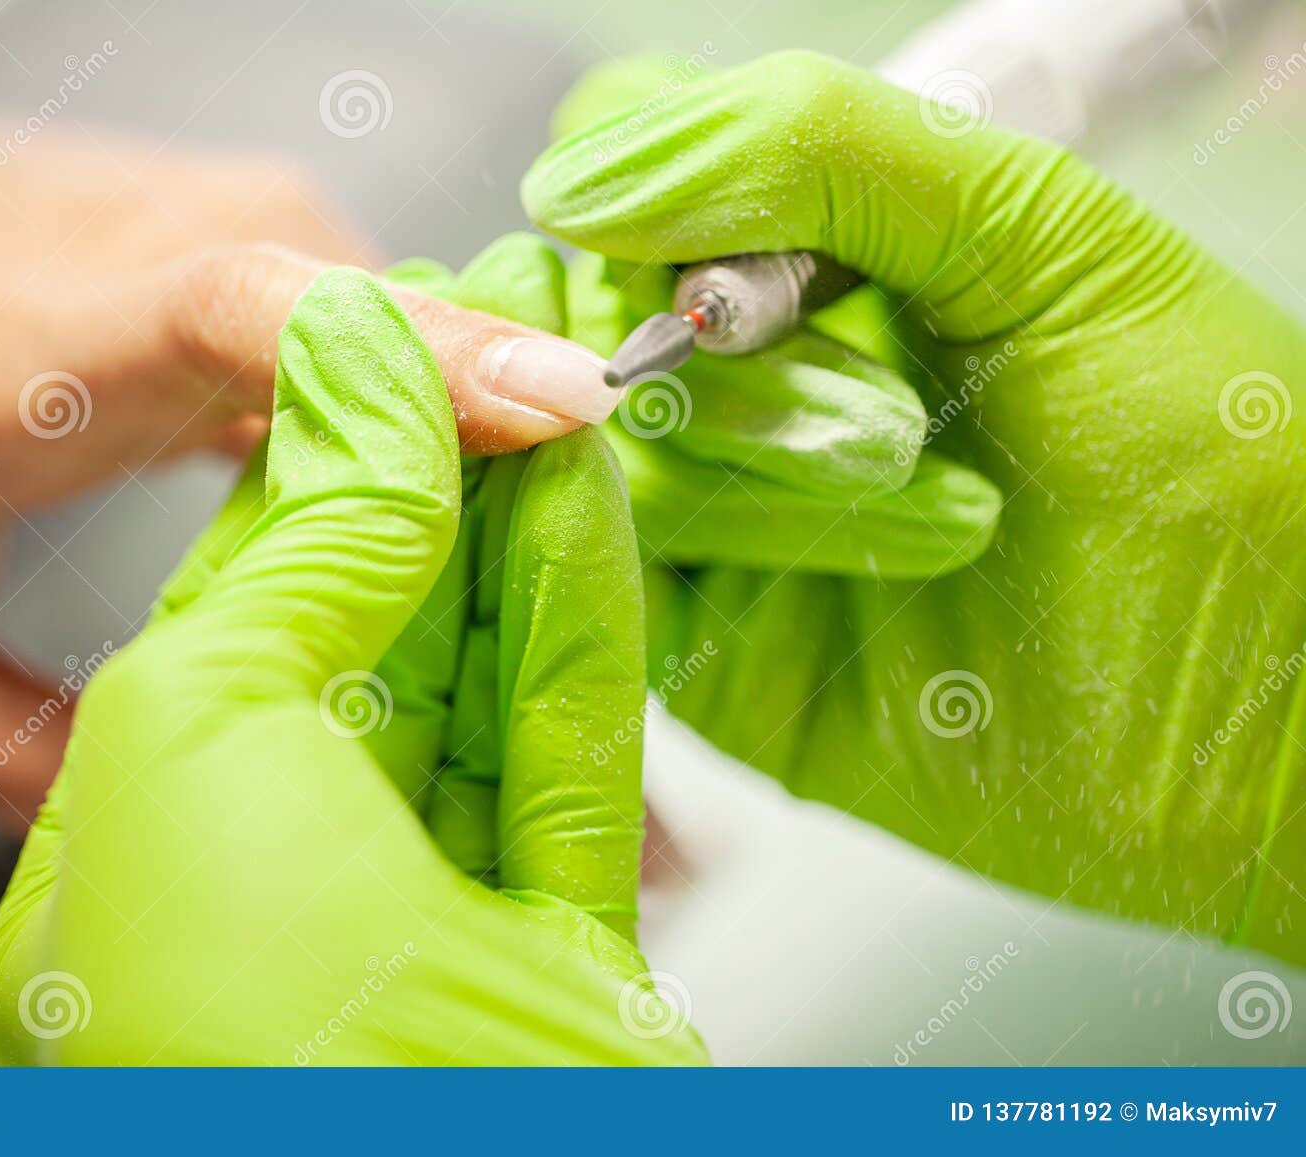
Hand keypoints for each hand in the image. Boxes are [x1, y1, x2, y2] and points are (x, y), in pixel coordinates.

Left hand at [0, 21, 617, 827]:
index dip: (417, 359)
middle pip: (387, 325)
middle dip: (526, 460)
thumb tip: (103, 815)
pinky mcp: (263, 234)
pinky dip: (458, 407)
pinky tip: (493, 488)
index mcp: (22, 359)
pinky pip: (395, 324)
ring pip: (414, 327)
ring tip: (570, 581)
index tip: (559, 409)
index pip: (240, 313)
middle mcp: (146, 263)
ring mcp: (218, 226)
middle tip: (612, 629)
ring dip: (506, 448)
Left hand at [0, 256, 706, 1063]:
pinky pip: (565, 746)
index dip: (313, 468)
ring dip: (522, 533)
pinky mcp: (548, 940)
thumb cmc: (244, 1038)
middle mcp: (271, 890)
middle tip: (494, 356)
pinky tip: (596, 514)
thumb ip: (287, 561)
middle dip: (435, 488)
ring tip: (561, 401)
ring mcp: (417, 916)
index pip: (232, 613)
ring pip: (480, 679)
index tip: (384, 359)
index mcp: (131, 862)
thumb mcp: (197, 738)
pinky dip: (586, 620)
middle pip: (370, 635)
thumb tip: (370, 395)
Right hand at [525, 52, 1305, 963]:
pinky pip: (584, 578)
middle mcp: (737, 365)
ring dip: (755, 478)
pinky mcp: (690, 639)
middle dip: (702, 359)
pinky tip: (803, 584)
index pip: (626, 159)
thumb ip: (819, 148)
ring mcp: (707, 503)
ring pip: (582, 448)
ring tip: (943, 521)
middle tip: (870, 416)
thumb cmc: (1201, 461)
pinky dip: (658, 569)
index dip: (629, 194)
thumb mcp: (1038, 239)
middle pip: (569, 305)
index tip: (705, 271)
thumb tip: (577, 177)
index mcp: (816, 244)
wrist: (1256, 716)